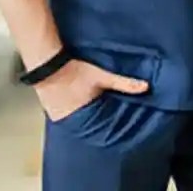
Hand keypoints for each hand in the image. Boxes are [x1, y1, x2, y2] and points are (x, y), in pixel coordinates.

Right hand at [34, 58, 148, 121]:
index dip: (112, 126)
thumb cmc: (74, 70)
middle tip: (111, 120)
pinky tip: (82, 109)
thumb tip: (146, 87)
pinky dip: (76, 115)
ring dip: (87, 119)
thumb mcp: (103, 76)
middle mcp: (70, 121)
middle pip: (90, 127)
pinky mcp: (52, 113)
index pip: (102, 128)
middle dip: (100, 124)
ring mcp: (59, 118)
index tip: (122, 127)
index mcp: (84, 116)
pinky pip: (67, 118)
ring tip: (97, 114)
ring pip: (78, 123)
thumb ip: (124, 83)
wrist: (47, 64)